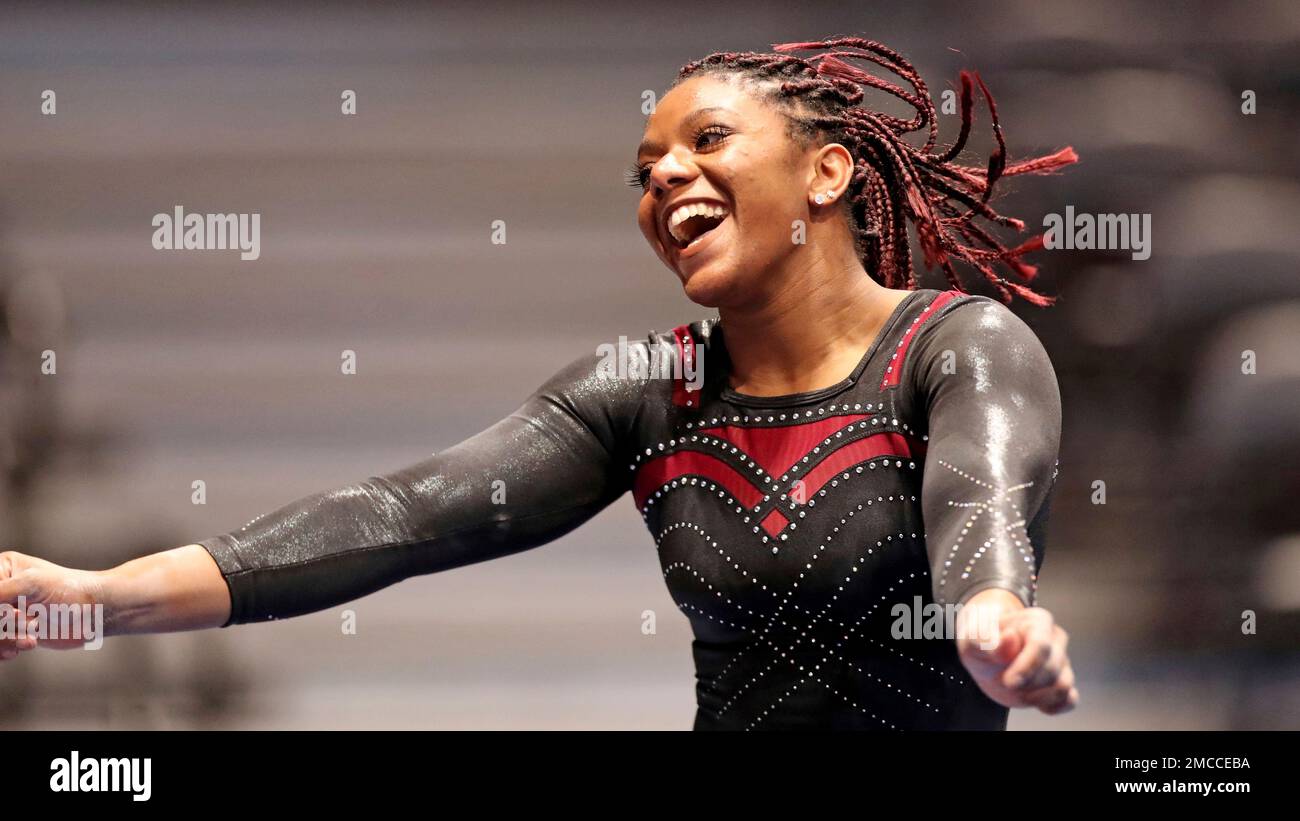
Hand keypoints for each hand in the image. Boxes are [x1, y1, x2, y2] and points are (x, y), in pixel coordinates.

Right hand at [0, 550, 106, 658]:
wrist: (96, 612)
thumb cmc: (69, 590)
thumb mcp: (30, 584)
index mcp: (1, 569)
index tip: (12, 612)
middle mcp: (1, 589)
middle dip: (3, 622)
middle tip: (27, 620)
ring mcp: (6, 612)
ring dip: (6, 639)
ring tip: (31, 637)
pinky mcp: (14, 632)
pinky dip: (6, 648)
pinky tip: (28, 645)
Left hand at [955, 588, 1077, 714]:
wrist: (987, 655)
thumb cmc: (983, 642)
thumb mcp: (974, 639)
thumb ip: (988, 639)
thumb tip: (1009, 638)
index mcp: (1036, 621)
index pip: (1042, 645)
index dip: (1027, 667)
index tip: (1009, 681)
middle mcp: (1055, 638)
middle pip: (1052, 669)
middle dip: (1026, 683)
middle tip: (1005, 682)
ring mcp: (1062, 661)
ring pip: (1063, 686)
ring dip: (1036, 697)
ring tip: (1016, 691)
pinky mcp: (1062, 681)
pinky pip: (1070, 699)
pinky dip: (1053, 706)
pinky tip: (1033, 702)